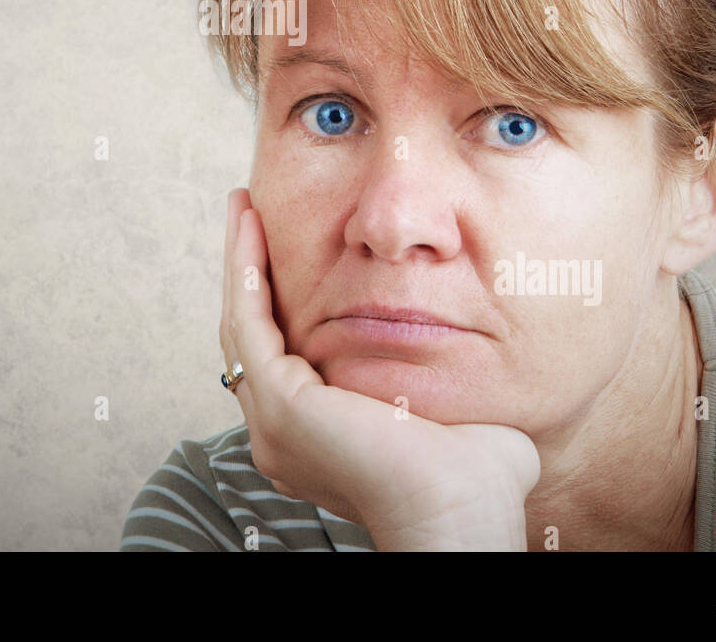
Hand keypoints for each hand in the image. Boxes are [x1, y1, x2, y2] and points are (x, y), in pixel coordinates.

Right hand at [218, 188, 541, 550]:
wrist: (464, 507)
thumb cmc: (475, 473)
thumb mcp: (443, 401)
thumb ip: (438, 371)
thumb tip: (469, 339)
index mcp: (313, 435)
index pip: (280, 352)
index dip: (274, 295)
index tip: (279, 244)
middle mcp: (280, 429)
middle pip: (251, 332)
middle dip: (247, 268)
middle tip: (247, 213)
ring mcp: (273, 419)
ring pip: (242, 321)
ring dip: (240, 259)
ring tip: (243, 207)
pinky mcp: (280, 401)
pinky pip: (249, 320)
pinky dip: (245, 269)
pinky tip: (250, 227)